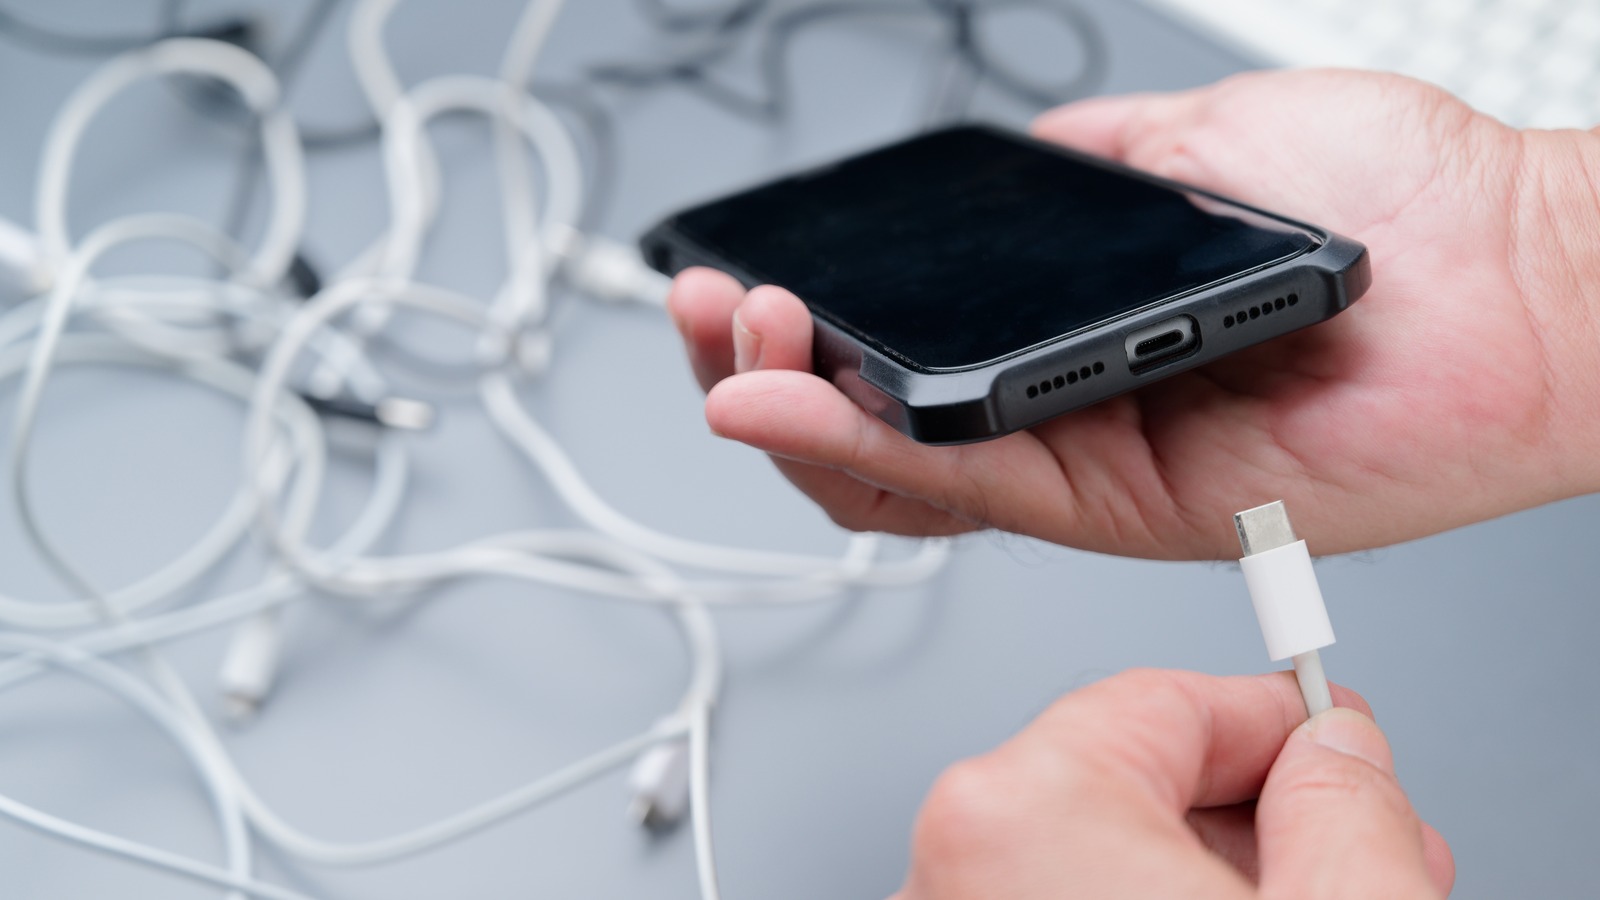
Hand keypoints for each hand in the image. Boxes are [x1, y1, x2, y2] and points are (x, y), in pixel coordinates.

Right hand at [668, 69, 1599, 558]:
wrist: (1516, 262)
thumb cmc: (1392, 205)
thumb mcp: (1198, 144)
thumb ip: (1085, 170)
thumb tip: (1002, 174)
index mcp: (1068, 337)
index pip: (899, 355)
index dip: (803, 326)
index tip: (743, 269)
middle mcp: (1064, 414)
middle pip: (870, 428)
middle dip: (759, 370)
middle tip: (709, 310)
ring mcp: (1087, 467)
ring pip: (894, 477)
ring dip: (784, 416)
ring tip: (726, 347)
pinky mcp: (1120, 506)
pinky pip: (965, 490)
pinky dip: (858, 449)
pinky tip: (781, 405)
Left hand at [892, 670, 1453, 898]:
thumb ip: (1343, 807)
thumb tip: (1339, 753)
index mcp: (1018, 813)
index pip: (1162, 698)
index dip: (1276, 722)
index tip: (1334, 743)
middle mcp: (948, 865)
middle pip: (1118, 779)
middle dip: (1246, 809)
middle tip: (1342, 842)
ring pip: (1087, 854)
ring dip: (1195, 869)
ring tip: (1295, 896)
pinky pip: (1050, 897)